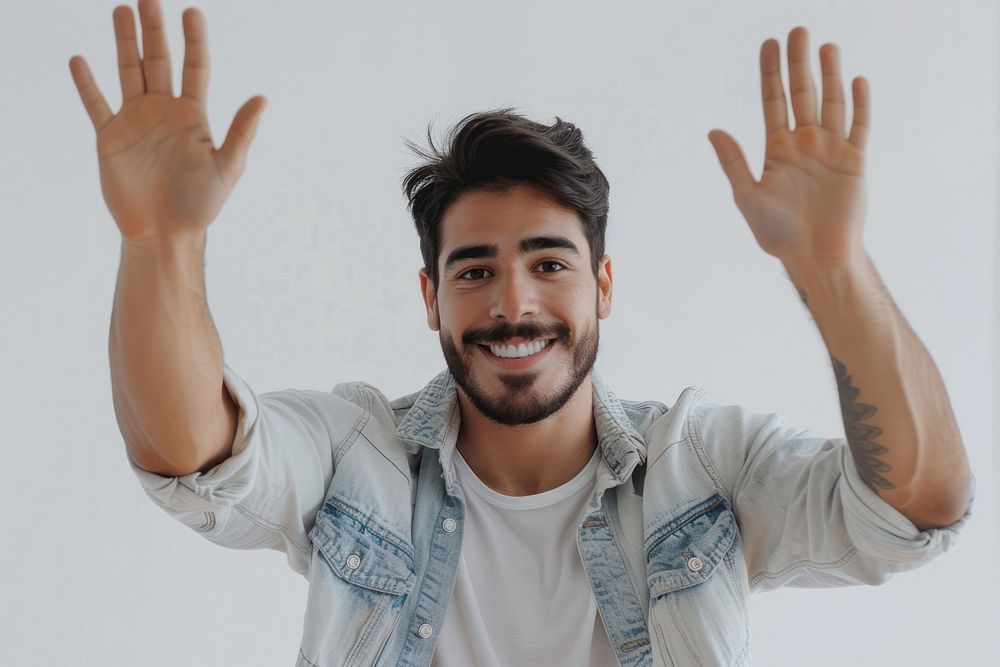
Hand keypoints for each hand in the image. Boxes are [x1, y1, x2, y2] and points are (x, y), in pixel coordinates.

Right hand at [69, 0, 265, 240]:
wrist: (164, 233)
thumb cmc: (200, 206)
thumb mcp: (227, 168)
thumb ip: (242, 132)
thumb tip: (262, 98)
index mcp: (193, 116)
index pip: (195, 68)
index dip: (194, 40)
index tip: (192, 12)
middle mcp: (164, 112)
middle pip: (159, 61)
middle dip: (154, 29)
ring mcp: (136, 122)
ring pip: (129, 72)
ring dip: (124, 43)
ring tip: (121, 10)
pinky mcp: (110, 138)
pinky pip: (96, 105)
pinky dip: (87, 84)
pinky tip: (80, 60)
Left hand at [707, 27, 868, 266]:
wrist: (814, 257)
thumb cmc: (778, 234)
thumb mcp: (748, 197)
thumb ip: (733, 163)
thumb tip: (712, 130)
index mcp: (778, 150)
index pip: (773, 102)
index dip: (771, 73)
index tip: (769, 44)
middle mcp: (805, 144)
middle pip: (802, 94)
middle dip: (799, 63)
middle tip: (797, 31)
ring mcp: (831, 150)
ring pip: (831, 103)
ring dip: (830, 75)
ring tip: (826, 47)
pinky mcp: (855, 162)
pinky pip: (859, 127)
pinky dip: (859, 105)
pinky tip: (856, 81)